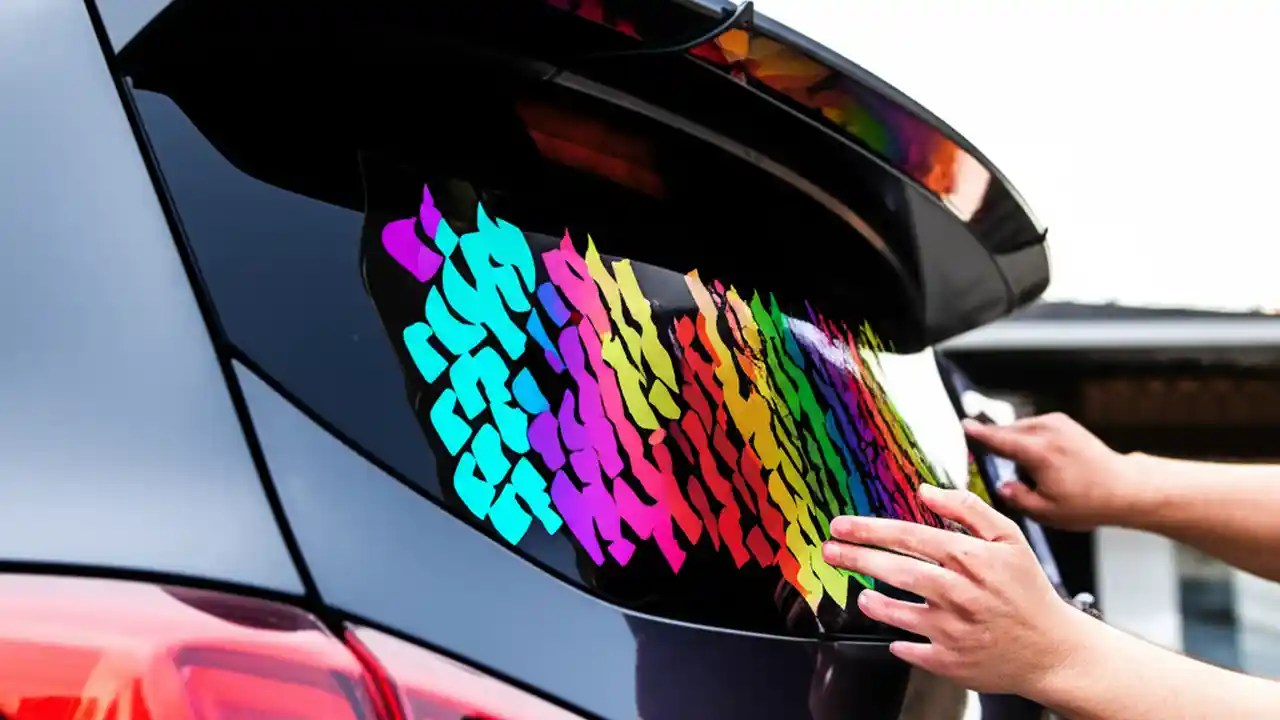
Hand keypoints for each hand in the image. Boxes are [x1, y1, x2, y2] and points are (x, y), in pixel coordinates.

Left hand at [822, 485, 1090, 696]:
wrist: (1053, 650)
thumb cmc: (1027, 591)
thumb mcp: (1009, 539)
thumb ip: (967, 508)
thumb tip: (925, 490)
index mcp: (971, 559)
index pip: (909, 536)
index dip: (870, 529)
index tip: (841, 525)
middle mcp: (959, 593)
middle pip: (896, 570)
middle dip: (856, 558)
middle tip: (829, 551)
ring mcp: (953, 630)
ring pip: (897, 612)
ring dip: (872, 601)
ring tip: (860, 594)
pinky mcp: (949, 661)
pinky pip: (909, 649)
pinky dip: (896, 641)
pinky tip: (891, 633)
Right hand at [964, 412, 1144, 530]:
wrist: (1125, 488)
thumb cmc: (1089, 502)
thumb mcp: (1046, 512)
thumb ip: (1016, 498)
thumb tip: (1002, 487)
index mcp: (1038, 452)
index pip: (998, 439)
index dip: (978, 433)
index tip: (963, 425)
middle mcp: (1047, 431)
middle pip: (1007, 432)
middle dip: (997, 444)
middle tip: (994, 464)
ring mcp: (1057, 423)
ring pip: (1020, 429)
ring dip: (1015, 443)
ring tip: (1027, 471)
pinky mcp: (1064, 423)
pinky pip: (1034, 428)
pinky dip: (1029, 440)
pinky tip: (1039, 462)